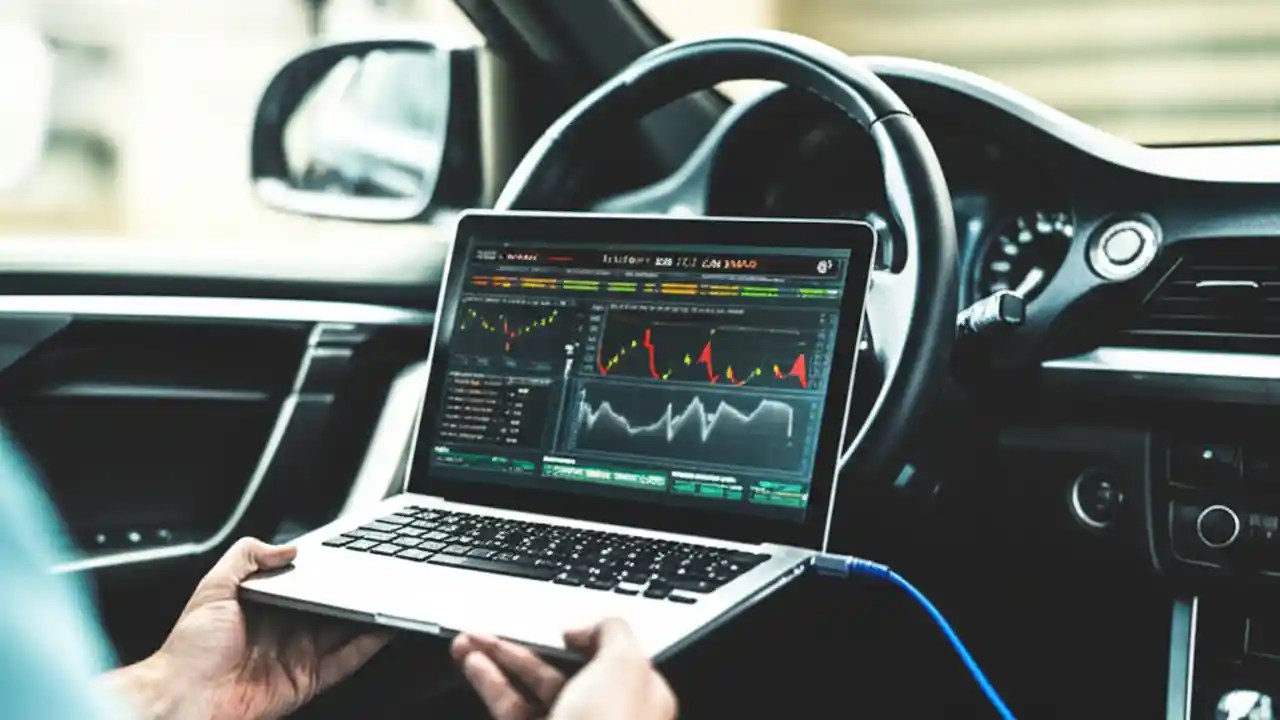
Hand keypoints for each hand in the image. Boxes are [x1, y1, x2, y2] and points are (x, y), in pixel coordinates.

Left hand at [105, 537, 391, 719]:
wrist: (183, 698)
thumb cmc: (189, 649)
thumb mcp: (213, 587)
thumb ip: (247, 558)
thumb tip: (287, 548)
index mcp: (263, 608)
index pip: (304, 586)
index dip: (326, 574)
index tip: (349, 559)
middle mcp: (284, 631)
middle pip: (328, 608)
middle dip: (352, 593)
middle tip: (376, 576)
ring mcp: (297, 656)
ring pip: (343, 633)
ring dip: (366, 618)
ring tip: (389, 597)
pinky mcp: (306, 680)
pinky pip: (344, 661)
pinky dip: (366, 647)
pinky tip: (382, 630)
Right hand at [451, 619, 675, 719]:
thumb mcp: (626, 665)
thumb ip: (613, 633)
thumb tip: (585, 629)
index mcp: (637, 698)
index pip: (611, 659)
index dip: (584, 639)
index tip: (556, 626)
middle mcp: (602, 717)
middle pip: (561, 671)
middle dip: (528, 646)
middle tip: (498, 626)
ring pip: (529, 690)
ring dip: (498, 660)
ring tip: (469, 640)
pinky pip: (511, 709)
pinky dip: (491, 684)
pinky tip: (474, 664)